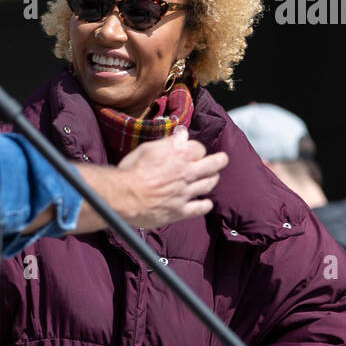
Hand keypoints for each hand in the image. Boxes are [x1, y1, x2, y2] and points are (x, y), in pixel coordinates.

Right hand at [106, 126, 227, 229]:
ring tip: (213, 178)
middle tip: (222, 159)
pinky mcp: (180, 211)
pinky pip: (200, 208)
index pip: (199, 148)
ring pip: (208, 184)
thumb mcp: (147, 149)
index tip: (194, 150)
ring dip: (212, 180)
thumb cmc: (131, 171)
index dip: (197, 149)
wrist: (123, 197)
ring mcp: (185, 192)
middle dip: (219, 160)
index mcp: (178, 155)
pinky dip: (206, 205)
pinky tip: (207, 203)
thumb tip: (182, 135)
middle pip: (213, 164)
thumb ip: (167, 143)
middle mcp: (186, 173)